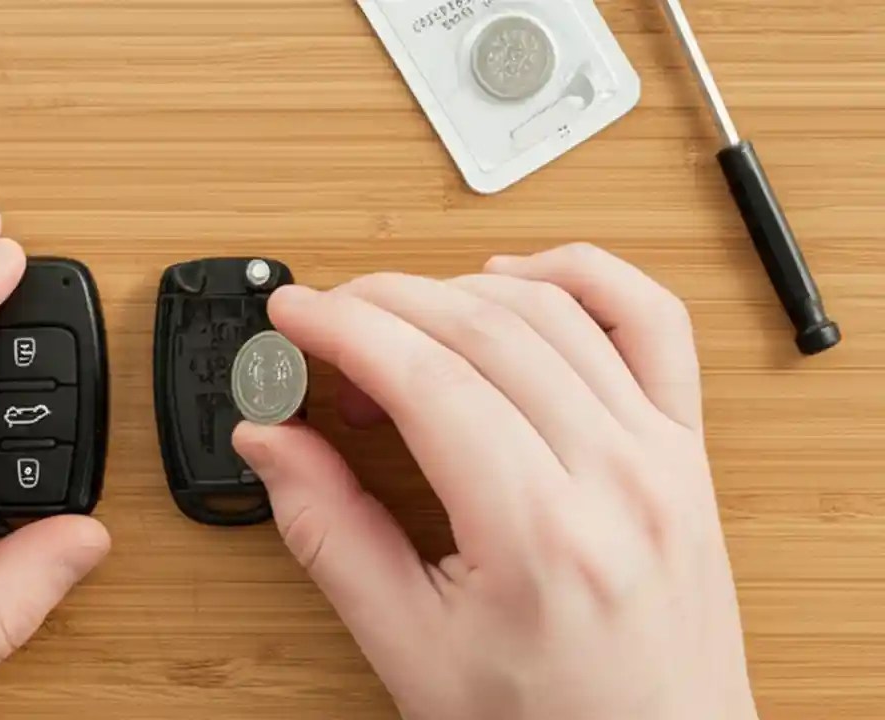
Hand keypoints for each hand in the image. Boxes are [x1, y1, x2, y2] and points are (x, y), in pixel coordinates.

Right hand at [234, 244, 757, 719]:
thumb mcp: (411, 648)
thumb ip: (331, 533)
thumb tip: (270, 441)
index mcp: (541, 535)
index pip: (427, 378)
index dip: (344, 328)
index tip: (293, 315)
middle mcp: (617, 477)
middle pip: (482, 328)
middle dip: (382, 304)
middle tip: (322, 326)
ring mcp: (662, 454)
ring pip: (554, 309)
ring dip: (456, 289)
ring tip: (395, 323)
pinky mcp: (684, 448)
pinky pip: (650, 320)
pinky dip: (581, 275)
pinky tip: (517, 283)